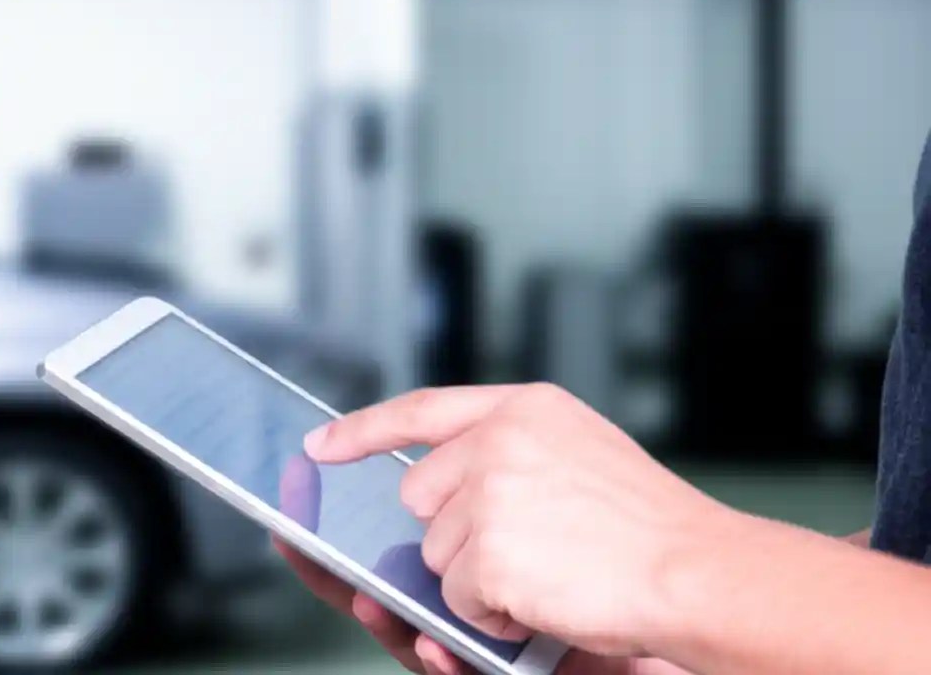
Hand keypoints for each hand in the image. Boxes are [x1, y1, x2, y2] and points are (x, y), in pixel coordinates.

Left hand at [303, 384, 746, 659]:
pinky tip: (545, 597)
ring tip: (549, 570)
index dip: (365, 428)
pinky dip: (492, 612)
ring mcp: (488, 494)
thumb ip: (510, 447)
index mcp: (521, 408)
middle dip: (452, 531)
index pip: (422, 409)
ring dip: (480, 577)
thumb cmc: (648, 525)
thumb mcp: (578, 449)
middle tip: (522, 545)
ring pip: (436, 554)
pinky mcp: (485, 552)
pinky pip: (457, 597)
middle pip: (418, 495)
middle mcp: (497, 440)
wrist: (697, 573)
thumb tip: (442, 474)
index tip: (323, 445)